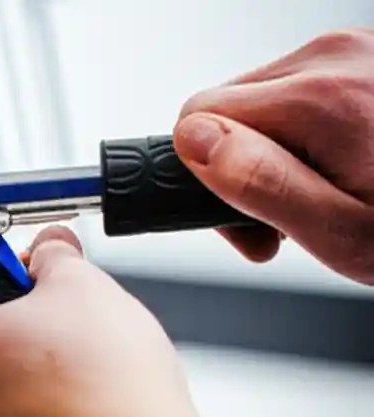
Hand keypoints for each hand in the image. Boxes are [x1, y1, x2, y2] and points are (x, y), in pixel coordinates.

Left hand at [0, 227, 210, 416]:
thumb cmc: (106, 389)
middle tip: (89, 321)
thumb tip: (51, 248)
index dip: (21, 272)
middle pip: (2, 336)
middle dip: (48, 322)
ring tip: (108, 371)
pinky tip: (112, 409)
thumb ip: (57, 257)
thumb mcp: (82, 286)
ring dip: (68, 367)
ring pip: (31, 380)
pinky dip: (81, 410)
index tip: (50, 271)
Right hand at [175, 28, 373, 282]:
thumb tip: (194, 141)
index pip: (196, 118)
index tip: (252, 222)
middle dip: (244, 165)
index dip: (208, 180)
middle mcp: (336, 56)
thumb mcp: (341, 232)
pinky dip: (311, 133)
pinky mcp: (369, 57)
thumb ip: (260, 184)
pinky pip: (302, 91)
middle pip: (227, 106)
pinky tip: (347, 166)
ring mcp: (357, 51)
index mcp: (321, 96)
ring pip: (262, 100)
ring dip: (278, 151)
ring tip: (327, 194)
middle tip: (292, 218)